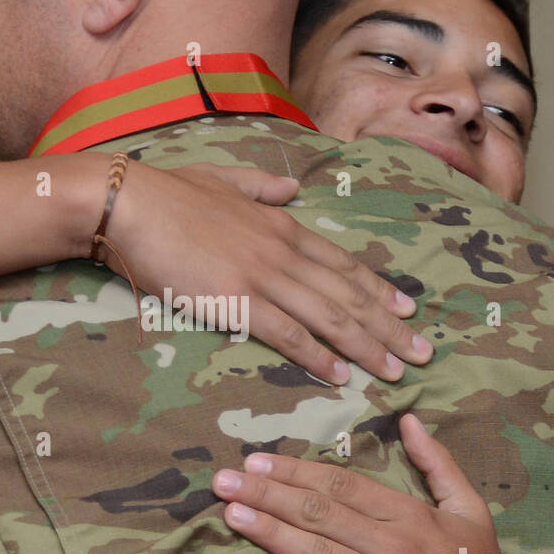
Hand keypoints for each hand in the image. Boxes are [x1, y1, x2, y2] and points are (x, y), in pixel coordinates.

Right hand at [102, 159, 430, 383]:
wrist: (130, 203)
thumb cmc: (169, 192)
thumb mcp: (223, 179)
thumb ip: (261, 187)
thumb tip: (291, 186)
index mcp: (281, 224)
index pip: (344, 262)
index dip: (380, 289)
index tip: (409, 310)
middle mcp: (283, 252)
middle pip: (349, 294)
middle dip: (391, 327)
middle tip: (424, 354)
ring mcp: (262, 277)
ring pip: (329, 317)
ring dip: (368, 347)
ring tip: (397, 371)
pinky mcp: (235, 302)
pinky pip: (287, 334)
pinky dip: (318, 356)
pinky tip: (340, 375)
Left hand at [211, 412, 551, 553]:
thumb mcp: (469, 508)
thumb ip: (437, 463)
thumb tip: (411, 419)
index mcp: (410, 513)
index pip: (341, 485)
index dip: (295, 471)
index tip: (256, 461)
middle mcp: (394, 544)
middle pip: (320, 512)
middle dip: (267, 494)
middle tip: (223, 481)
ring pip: (317, 552)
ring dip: (269, 532)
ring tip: (231, 514)